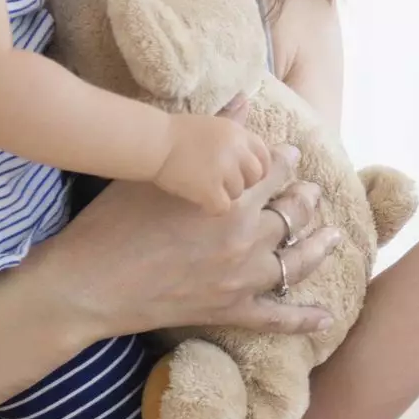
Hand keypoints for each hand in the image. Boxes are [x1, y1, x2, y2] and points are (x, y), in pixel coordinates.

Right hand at [25, 145, 342, 344]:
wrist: (86, 284)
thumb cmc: (113, 221)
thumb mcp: (162, 172)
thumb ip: (211, 134)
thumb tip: (243, 99)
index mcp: (230, 199)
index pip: (275, 171)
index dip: (285, 160)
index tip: (289, 155)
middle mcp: (246, 238)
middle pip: (294, 213)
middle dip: (306, 199)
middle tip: (311, 193)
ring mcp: (242, 278)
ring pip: (298, 260)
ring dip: (319, 245)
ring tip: (333, 235)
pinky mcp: (230, 311)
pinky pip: (277, 317)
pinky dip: (304, 319)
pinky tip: (327, 317)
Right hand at [154, 113, 269, 212]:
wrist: (154, 142)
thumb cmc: (178, 132)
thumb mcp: (212, 121)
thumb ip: (234, 117)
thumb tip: (247, 101)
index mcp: (238, 133)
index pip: (264, 156)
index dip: (256, 168)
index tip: (244, 174)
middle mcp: (236, 150)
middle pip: (255, 176)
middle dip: (242, 182)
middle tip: (222, 183)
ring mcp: (224, 170)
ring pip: (237, 192)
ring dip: (223, 193)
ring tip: (204, 187)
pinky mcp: (210, 189)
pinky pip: (222, 207)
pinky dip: (211, 207)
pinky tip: (200, 202)